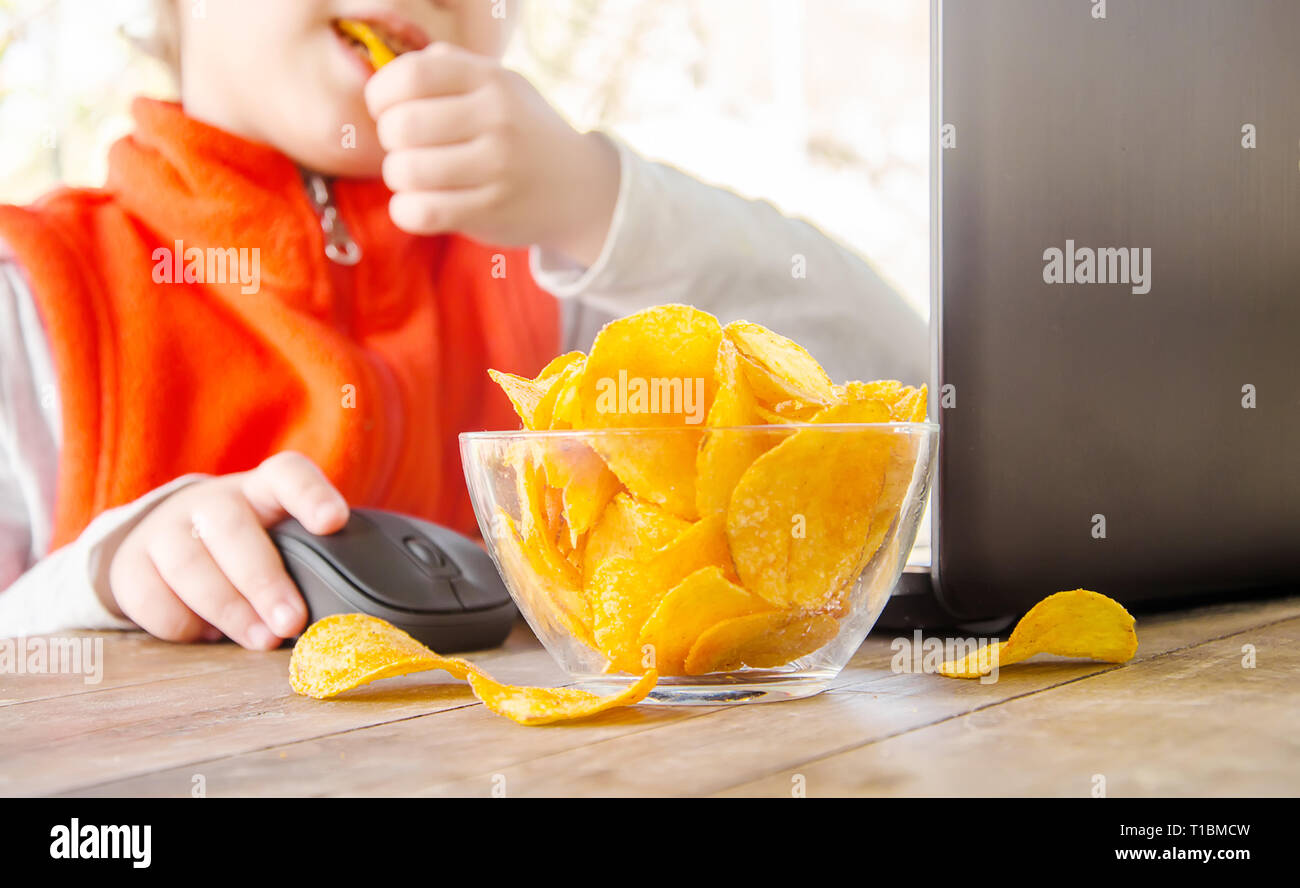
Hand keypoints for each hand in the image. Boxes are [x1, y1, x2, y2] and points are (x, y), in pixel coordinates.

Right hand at [107, 452, 348, 649]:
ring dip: (228, 609)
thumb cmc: (252, 550)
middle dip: (263, 580)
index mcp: (265, 489)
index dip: (311, 495)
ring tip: (261, 640)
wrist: (170, 544)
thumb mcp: (286, 542)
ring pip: (189, 564)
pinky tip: (209, 635)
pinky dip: (183, 624)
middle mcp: (214, 501)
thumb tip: (348, 613)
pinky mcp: (130, 563)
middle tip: (291, 622)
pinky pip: (151, 598)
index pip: (289, 475)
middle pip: (233, 529)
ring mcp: (166, 528)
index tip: (334, 522)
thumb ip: (314, 563)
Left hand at [365, 42, 619, 266]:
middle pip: (401, 125)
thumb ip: (449, 68)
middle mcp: (496, 119)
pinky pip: (421, 212)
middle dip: (390, 140)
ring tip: (416, 177)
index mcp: (490, 80)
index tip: (387, 110)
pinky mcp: (491, 211)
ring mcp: (496, 168)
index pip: (411, 75)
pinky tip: (417, 204)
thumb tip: (393, 75)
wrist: (581, 188)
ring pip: (405, 171)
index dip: (381, 94)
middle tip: (407, 147)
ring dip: (398, 177)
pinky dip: (406, 210)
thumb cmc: (524, 132)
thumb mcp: (500, 84)